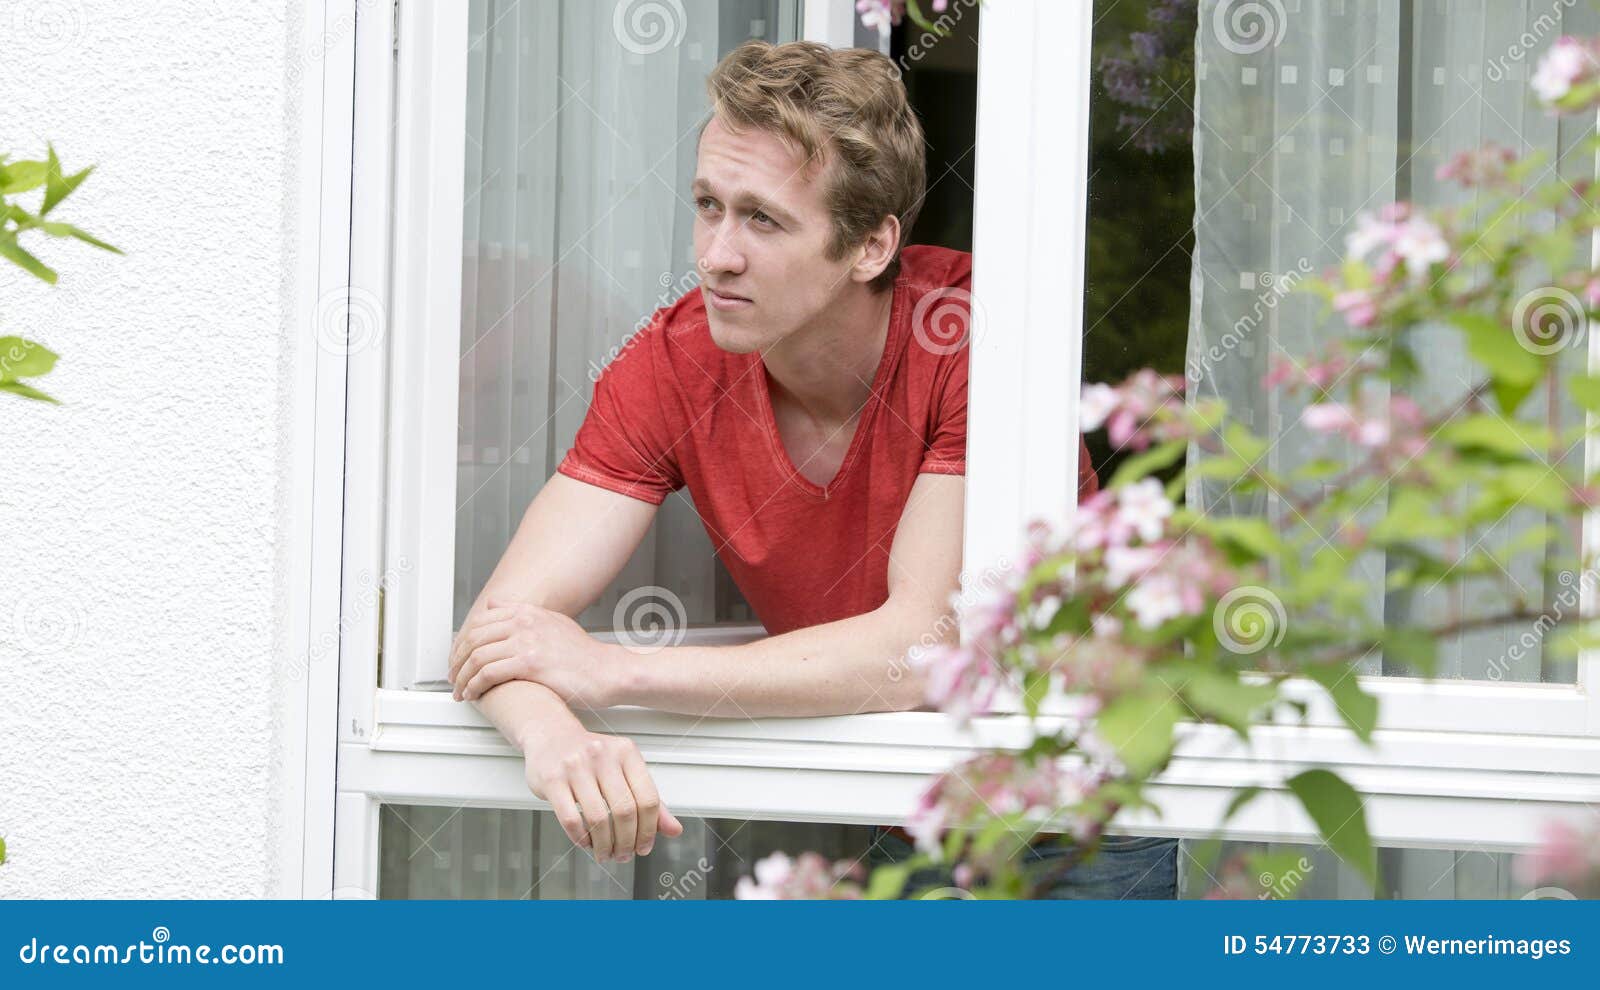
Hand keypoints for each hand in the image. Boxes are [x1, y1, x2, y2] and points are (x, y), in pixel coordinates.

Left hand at [448, 598, 625, 706]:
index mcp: (528, 612)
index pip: (480, 622)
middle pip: (473, 638)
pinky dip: (474, 686)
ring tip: (459, 690)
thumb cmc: (582, 655)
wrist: (605, 671)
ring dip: (462, 677)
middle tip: (453, 676)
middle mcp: (524, 622)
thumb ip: (524, 614)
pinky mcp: (529, 663)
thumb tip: (495, 606)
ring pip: (477, 657)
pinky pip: (488, 674)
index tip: (458, 658)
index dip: (462, 642)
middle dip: (457, 660)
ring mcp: (526, 641)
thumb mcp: (553, 623)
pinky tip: (473, 694)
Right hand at [523, 725, 683, 861]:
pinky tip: (586, 843)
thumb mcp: (625, 769)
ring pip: (598, 818)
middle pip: (625, 811)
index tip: (644, 847)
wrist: (550, 734)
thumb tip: (674, 829)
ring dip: (604, 845)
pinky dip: (581, 839)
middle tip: (623, 855)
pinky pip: (571, 819)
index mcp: (626, 752)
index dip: (649, 830)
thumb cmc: (591, 756)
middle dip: (627, 842)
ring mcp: (576, 766)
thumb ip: (649, 799)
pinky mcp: (552, 779)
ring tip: (605, 853)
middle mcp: (603, 756)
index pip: (648, 798)